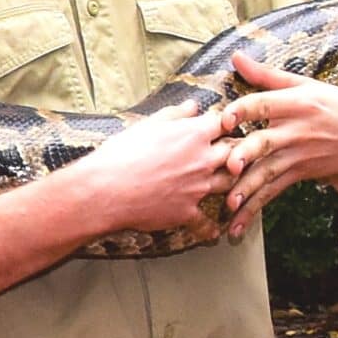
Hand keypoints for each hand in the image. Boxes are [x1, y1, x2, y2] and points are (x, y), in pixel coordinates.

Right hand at [64, 106, 229, 239]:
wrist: (103, 190)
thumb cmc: (120, 155)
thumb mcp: (145, 126)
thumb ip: (174, 115)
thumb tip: (192, 106)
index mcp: (193, 135)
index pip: (223, 124)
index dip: (221, 125)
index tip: (218, 128)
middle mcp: (203, 160)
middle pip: (234, 153)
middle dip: (231, 152)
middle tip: (225, 154)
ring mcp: (198, 188)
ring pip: (228, 184)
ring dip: (226, 182)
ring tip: (222, 183)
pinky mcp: (187, 211)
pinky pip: (205, 222)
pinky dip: (209, 227)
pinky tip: (211, 231)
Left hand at [217, 51, 337, 235]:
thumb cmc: (337, 105)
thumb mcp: (306, 86)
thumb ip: (267, 75)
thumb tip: (236, 55)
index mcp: (297, 103)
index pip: (265, 103)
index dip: (243, 109)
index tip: (223, 118)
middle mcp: (297, 130)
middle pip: (267, 141)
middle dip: (247, 153)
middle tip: (228, 165)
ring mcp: (299, 156)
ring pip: (269, 173)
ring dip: (248, 190)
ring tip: (229, 203)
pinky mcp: (300, 175)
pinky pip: (274, 192)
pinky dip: (255, 207)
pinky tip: (237, 222)